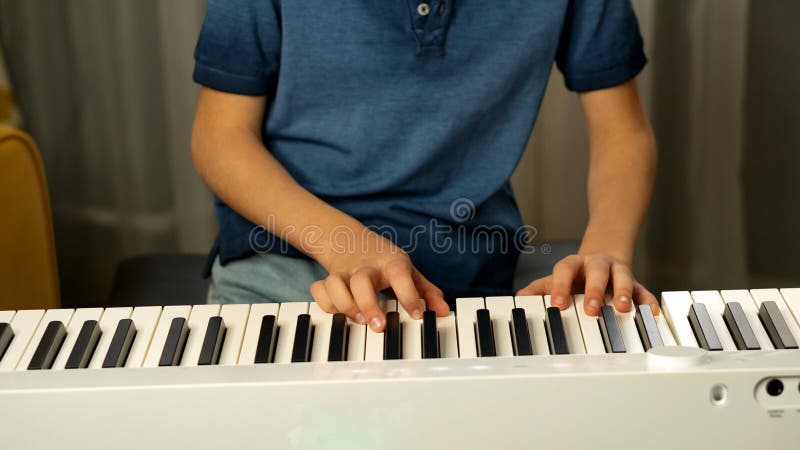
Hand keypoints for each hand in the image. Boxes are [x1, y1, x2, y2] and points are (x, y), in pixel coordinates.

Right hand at [310, 234, 449, 331]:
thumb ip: (427, 291)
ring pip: (335, 283)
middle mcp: (366, 267)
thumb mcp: (409, 271)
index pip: (400, 274)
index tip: (417, 316)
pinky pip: (319, 289)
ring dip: (344, 305)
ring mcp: (345, 272)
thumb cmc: (385, 261)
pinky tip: (338, 312)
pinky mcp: (328, 278)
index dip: (409, 296)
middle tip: (379, 327)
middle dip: (368, 305)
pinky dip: (325, 302)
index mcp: (390, 263)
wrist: (350, 240)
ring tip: (359, 320)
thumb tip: (444, 311)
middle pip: (362, 280)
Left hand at [516, 253, 658, 316]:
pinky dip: (647, 301)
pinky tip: (650, 312)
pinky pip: (644, 290)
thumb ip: (538, 289)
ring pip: (622, 276)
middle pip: (597, 272)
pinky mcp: (635, 283)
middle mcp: (596, 265)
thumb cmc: (574, 277)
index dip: (561, 285)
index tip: (557, 304)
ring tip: (623, 308)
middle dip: (595, 290)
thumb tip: (519, 299)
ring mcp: (617, 272)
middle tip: (592, 310)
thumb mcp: (554, 280)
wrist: (601, 260)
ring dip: (623, 292)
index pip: (565, 269)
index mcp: (574, 264)